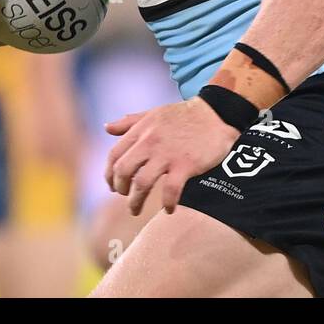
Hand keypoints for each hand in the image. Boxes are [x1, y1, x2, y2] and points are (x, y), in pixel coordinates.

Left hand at [104, 98, 239, 214]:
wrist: (216, 113)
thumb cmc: (184, 115)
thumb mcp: (153, 113)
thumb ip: (129, 122)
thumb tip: (107, 127)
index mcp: (141, 130)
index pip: (114, 155)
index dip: (109, 174)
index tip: (113, 185)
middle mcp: (150, 142)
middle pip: (123, 171)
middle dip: (120, 188)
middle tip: (125, 197)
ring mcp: (168, 154)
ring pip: (142, 184)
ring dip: (135, 201)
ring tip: (136, 209)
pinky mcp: (186, 165)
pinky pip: (170, 191)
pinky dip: (167, 203)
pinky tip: (168, 209)